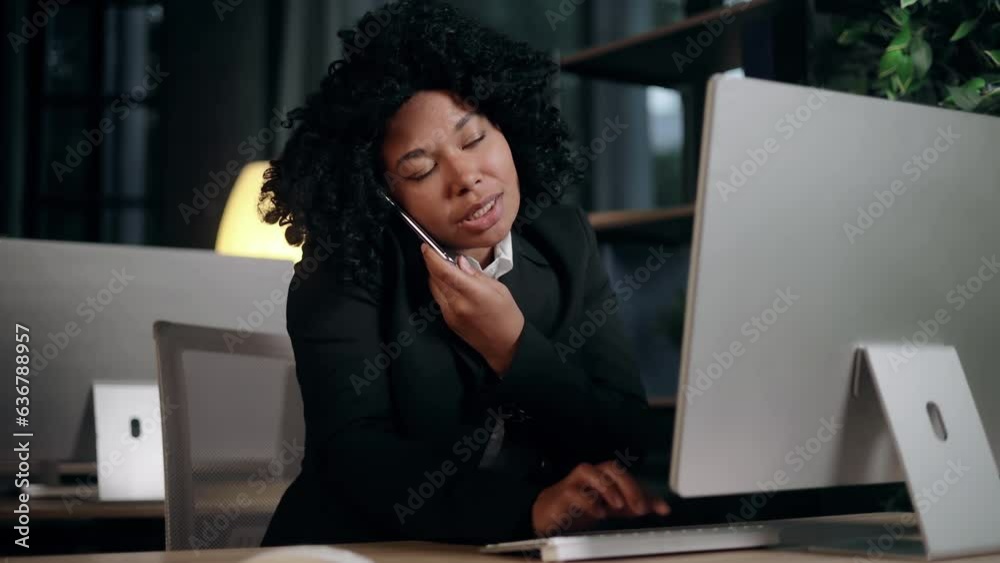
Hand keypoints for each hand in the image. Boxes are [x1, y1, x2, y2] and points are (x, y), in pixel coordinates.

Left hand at [421, 243, 524, 374]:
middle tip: (434, 252)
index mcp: (472, 293)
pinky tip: (449, 284)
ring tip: (444, 267)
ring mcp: (450, 314)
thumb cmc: (507, 315)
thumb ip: (476, 274)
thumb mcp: (498, 289)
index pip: (443, 271)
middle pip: (434, 278)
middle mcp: (456, 304)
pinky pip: (438, 299)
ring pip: (433, 288)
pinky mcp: (448, 321)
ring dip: (434, 275)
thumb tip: (460, 262)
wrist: (505, 346)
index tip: (426, 246)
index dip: (431, 257)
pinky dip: (440, 287)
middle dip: (431, 263)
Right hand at [531, 461, 669, 536]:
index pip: (626, 476)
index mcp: (604, 476)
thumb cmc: (583, 505)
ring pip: (588, 471)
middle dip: (628, 485)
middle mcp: (591, 475)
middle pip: (610, 468)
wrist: (552, 512)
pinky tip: (599, 513)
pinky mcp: (562, 494)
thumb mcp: (613, 507)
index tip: (660, 508)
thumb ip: (635, 505)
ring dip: (607, 488)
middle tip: (640, 506)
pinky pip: (573, 492)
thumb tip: (663, 507)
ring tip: (619, 505)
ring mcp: (575, 482)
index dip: (643, 490)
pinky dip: (588, 502)